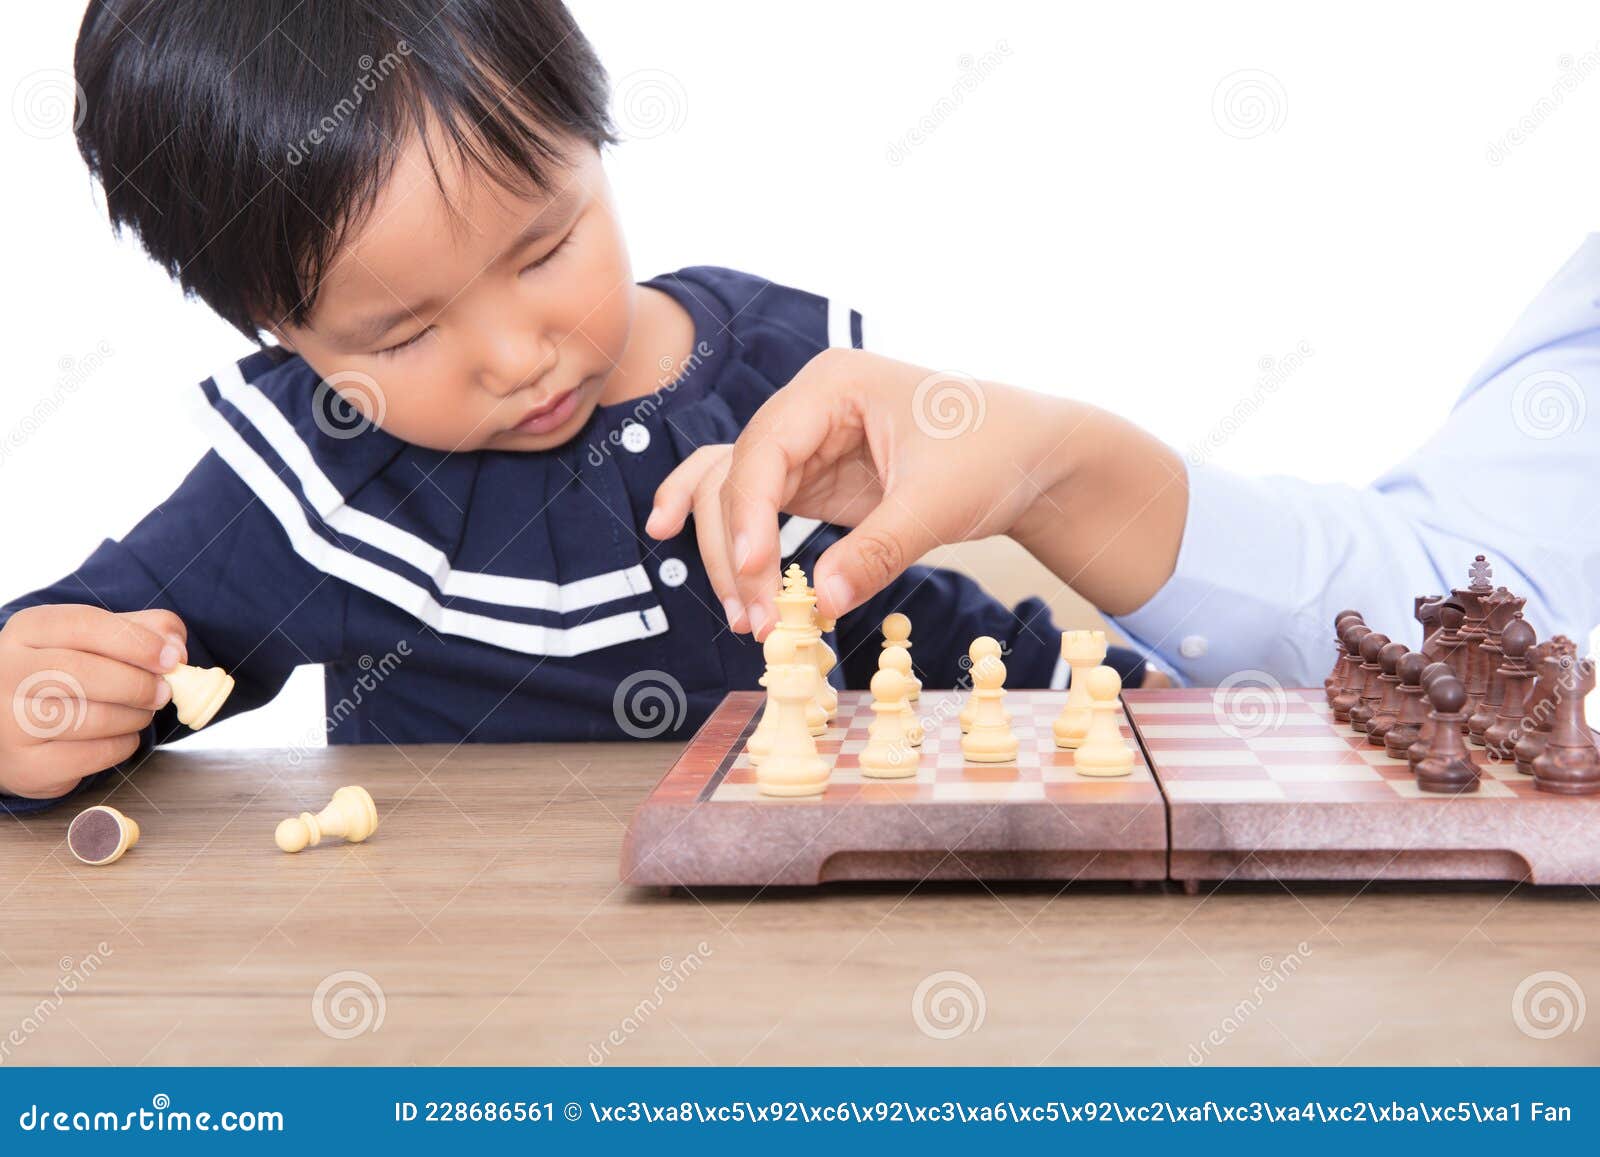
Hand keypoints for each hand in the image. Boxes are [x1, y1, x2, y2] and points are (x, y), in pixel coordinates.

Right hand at [0, 605, 186, 799]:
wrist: (15, 726)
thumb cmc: (68, 674)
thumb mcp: (99, 639)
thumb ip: (144, 630)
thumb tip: (176, 651)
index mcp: (27, 630)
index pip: (84, 625)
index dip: (137, 642)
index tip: (171, 659)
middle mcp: (8, 672)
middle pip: (83, 673)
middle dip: (138, 684)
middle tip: (164, 692)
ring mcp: (10, 722)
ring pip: (91, 718)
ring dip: (134, 717)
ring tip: (141, 712)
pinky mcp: (25, 765)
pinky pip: (92, 755)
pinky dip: (122, 745)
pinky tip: (120, 735)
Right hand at [647, 349, 1082, 633]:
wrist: (1036, 453)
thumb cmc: (997, 452)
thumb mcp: (939, 502)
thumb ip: (878, 550)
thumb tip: (821, 603)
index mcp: (832, 385)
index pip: (764, 450)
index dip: (748, 516)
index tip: (756, 574)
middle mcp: (807, 407)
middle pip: (737, 476)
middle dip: (738, 550)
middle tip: (755, 621)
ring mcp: (807, 443)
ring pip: (735, 492)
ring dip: (728, 551)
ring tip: (741, 615)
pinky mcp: (816, 479)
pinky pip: (754, 500)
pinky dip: (724, 526)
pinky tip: (670, 533)